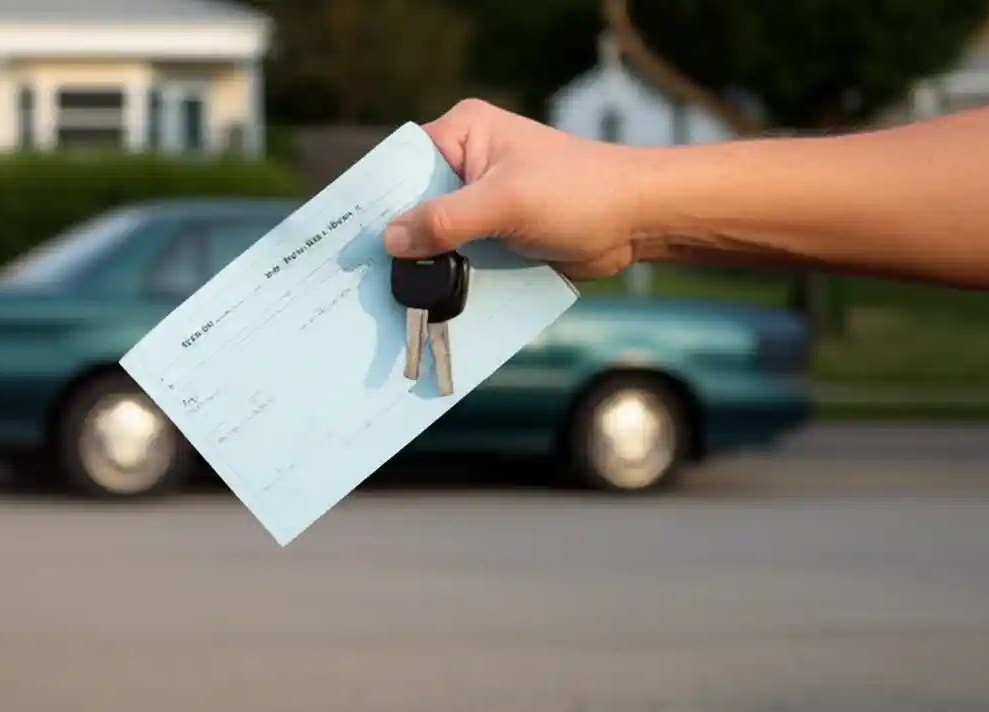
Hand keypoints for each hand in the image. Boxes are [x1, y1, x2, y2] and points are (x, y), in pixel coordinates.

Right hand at [383, 99, 655, 278]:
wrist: (637, 221)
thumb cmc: (580, 193)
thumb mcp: (504, 204)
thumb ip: (445, 221)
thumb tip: (390, 240)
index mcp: (462, 132)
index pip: (402, 164)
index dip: (378, 201)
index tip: (351, 240)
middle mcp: (465, 160)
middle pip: (413, 204)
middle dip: (399, 241)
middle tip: (368, 278)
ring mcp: (479, 198)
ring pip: (435, 235)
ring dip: (425, 265)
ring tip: (395, 297)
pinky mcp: (495, 231)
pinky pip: (460, 255)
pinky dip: (450, 277)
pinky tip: (431, 303)